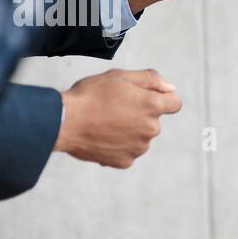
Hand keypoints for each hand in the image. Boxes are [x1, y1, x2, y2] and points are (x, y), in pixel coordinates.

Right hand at [54, 69, 182, 168]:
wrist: (63, 121)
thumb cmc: (90, 95)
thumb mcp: (120, 76)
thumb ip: (151, 79)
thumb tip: (170, 88)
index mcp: (152, 106)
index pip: (174, 103)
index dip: (162, 98)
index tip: (146, 97)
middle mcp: (151, 129)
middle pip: (153, 120)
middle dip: (139, 114)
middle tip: (113, 107)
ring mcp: (138, 148)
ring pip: (140, 137)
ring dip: (128, 131)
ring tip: (104, 122)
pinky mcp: (125, 161)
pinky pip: (126, 152)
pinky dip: (117, 146)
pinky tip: (101, 137)